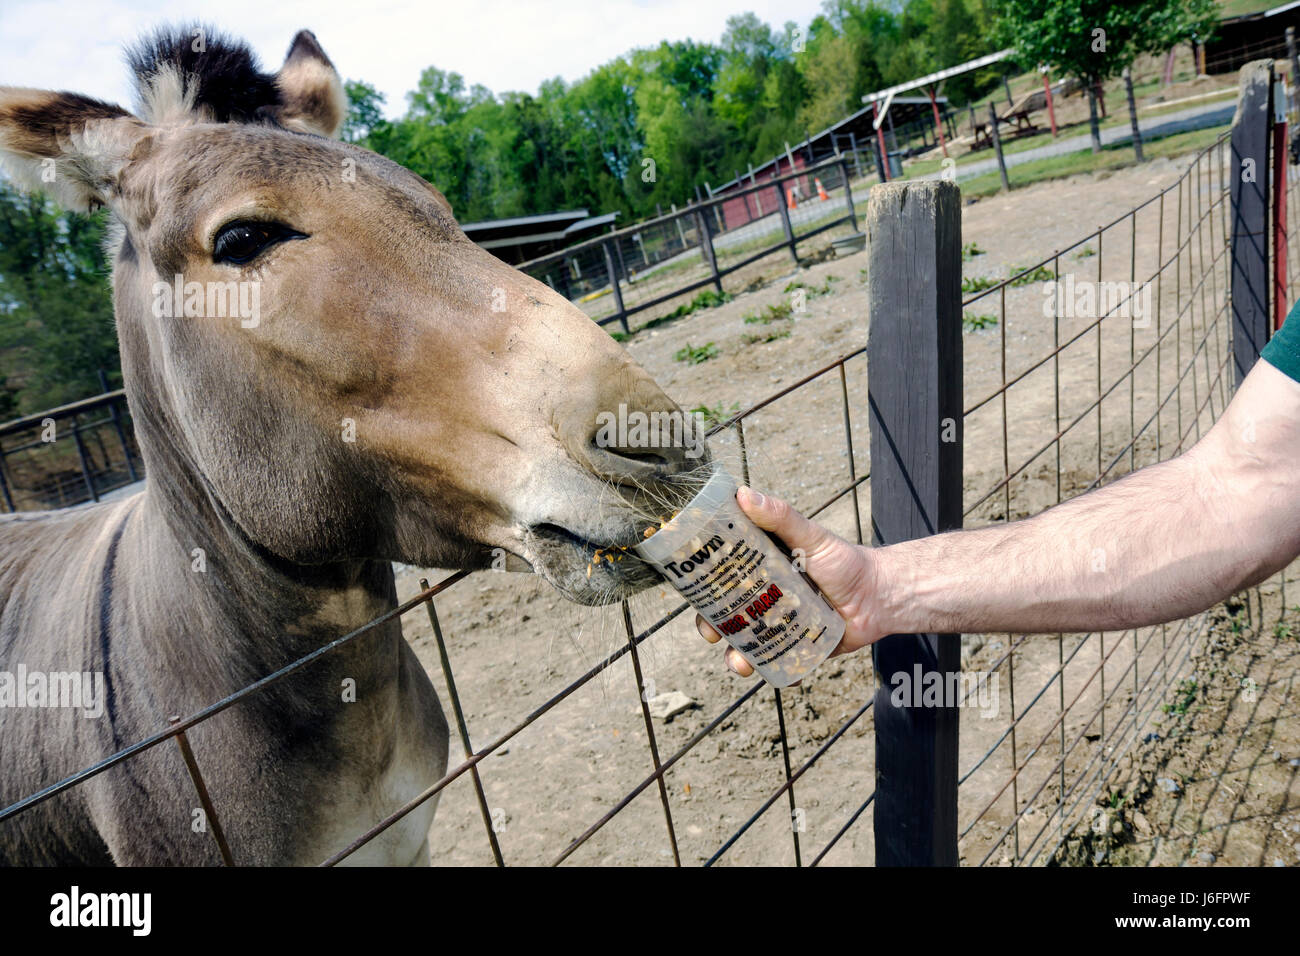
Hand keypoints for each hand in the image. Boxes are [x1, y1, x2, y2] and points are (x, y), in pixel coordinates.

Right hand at [695, 487, 887, 676]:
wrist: (881, 596)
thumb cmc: (846, 560)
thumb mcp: (810, 536)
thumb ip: (781, 517)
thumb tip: (743, 494)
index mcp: (761, 570)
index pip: (722, 579)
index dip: (703, 589)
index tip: (693, 596)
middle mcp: (766, 597)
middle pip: (727, 615)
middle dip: (713, 629)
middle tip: (712, 635)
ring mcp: (781, 624)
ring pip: (748, 643)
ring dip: (738, 657)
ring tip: (741, 663)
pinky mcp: (799, 648)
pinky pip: (779, 663)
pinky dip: (774, 673)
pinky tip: (775, 675)